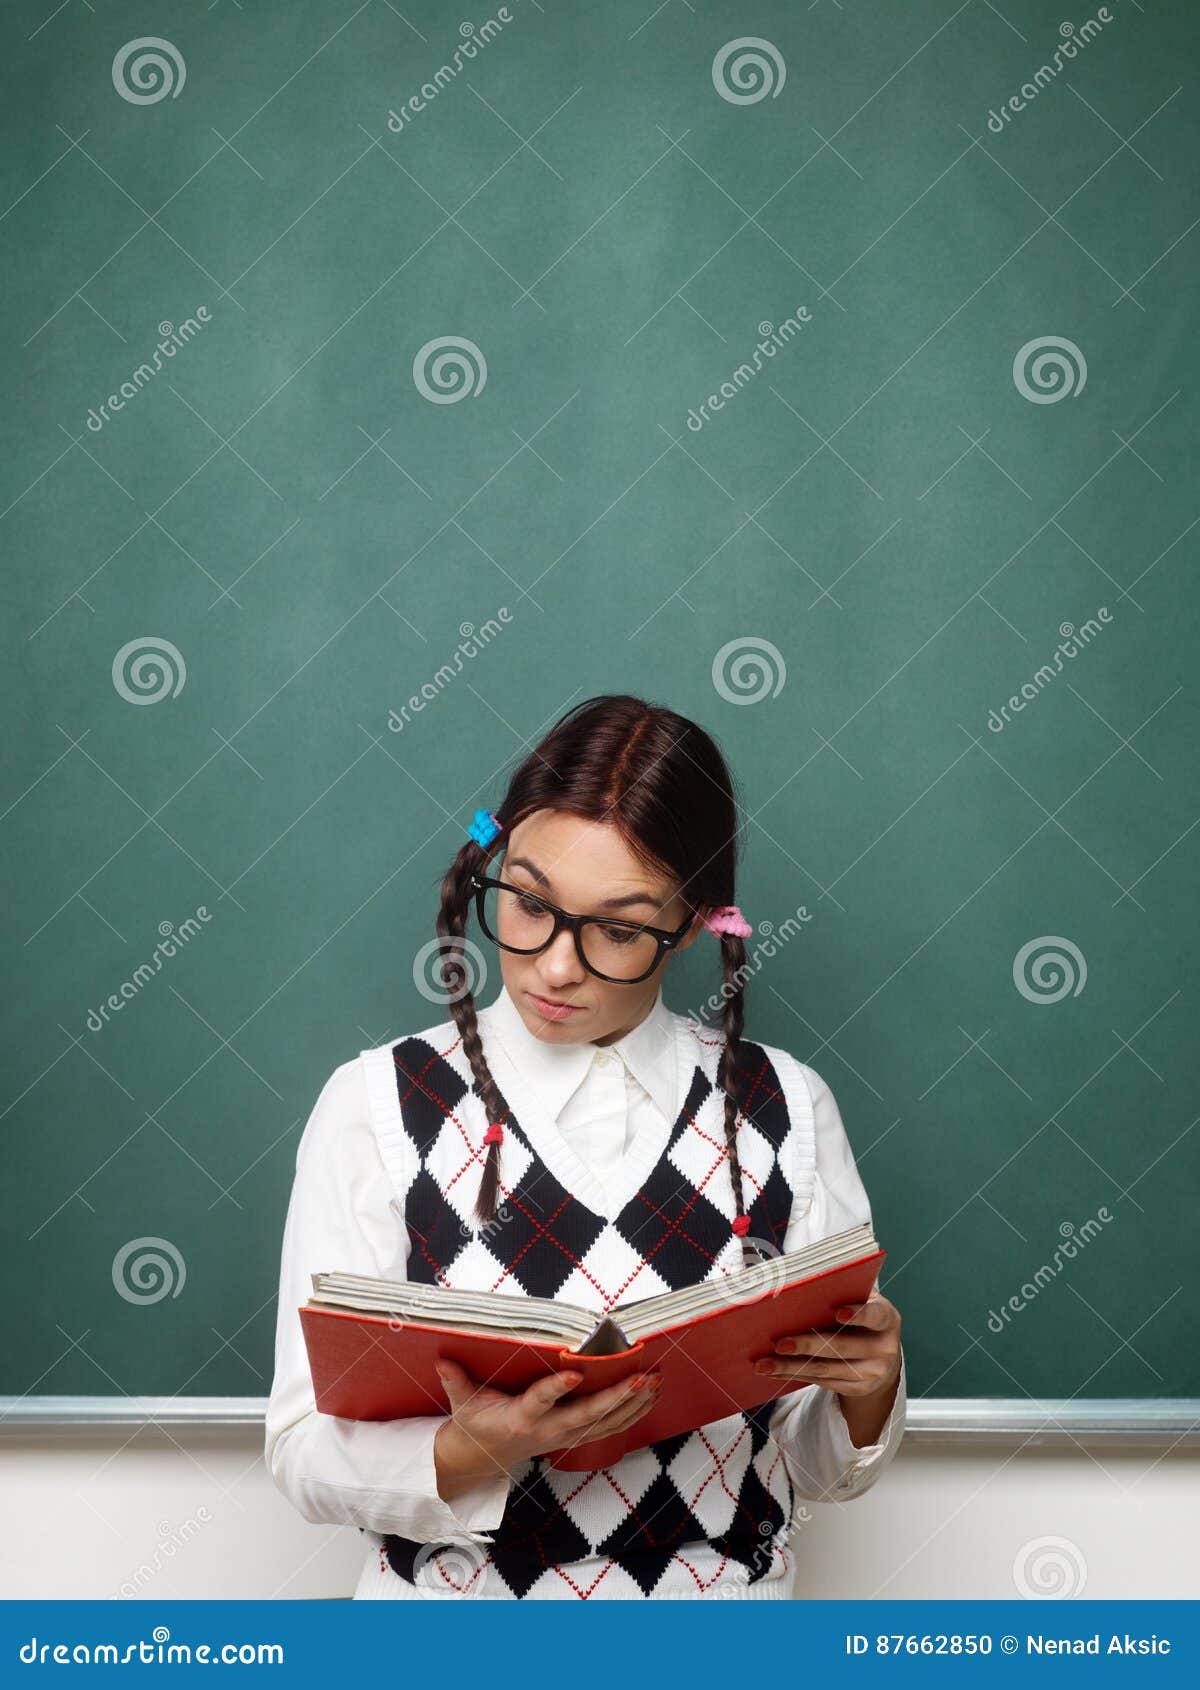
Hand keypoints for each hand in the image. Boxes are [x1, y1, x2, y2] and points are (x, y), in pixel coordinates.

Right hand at [433, 1357, 663, 1488]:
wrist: (481, 1458)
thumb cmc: (475, 1422)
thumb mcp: (462, 1404)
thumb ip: (456, 1381)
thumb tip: (441, 1361)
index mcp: (520, 1418)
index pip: (540, 1402)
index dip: (557, 1390)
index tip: (576, 1373)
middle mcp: (548, 1430)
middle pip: (587, 1416)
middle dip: (617, 1397)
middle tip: (642, 1376)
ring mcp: (564, 1438)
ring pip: (605, 1424)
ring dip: (634, 1404)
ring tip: (657, 1382)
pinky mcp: (574, 1439)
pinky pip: (608, 1428)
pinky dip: (632, 1413)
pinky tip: (651, 1396)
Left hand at [754, 1288, 901, 1445]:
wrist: (882, 1355)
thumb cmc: (862, 1318)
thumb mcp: (862, 1302)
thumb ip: (842, 1294)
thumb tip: (796, 1291)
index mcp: (886, 1319)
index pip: (875, 1315)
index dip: (858, 1314)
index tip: (837, 1312)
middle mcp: (884, 1348)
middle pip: (842, 1347)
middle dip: (808, 1345)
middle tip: (779, 1343)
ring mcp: (872, 1372)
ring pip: (826, 1369)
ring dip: (791, 1366)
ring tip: (763, 1363)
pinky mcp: (858, 1388)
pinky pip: (822, 1382)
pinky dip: (795, 1375)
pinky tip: (774, 1371)